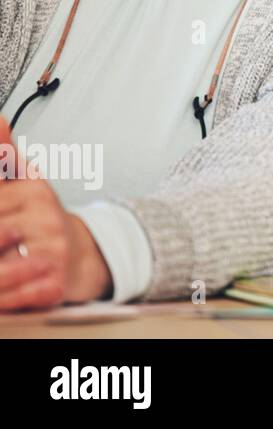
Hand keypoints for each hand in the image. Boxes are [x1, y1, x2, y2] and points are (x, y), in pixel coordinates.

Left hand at [0, 117, 111, 309]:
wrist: (84, 254)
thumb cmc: (42, 220)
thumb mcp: (23, 183)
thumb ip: (4, 156)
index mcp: (33, 193)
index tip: (2, 217)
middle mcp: (46, 220)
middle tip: (0, 240)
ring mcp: (54, 251)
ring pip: (4, 266)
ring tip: (2, 261)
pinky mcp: (57, 282)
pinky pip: (24, 293)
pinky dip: (8, 297)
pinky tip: (5, 292)